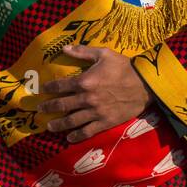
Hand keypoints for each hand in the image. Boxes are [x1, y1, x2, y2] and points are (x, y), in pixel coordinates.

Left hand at [37, 44, 153, 142]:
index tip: (41, 90)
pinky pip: (88, 131)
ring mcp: (95, 112)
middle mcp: (87, 98)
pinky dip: (77, 136)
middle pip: (62, 105)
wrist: (146, 85)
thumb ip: (83, 52)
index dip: (48, 88)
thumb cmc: (124, 67)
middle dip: (48, 107)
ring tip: (50, 127)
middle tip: (40, 110)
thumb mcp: (104, 54)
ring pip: (72, 121)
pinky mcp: (105, 122)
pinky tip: (69, 138)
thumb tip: (64, 48)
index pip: (60, 86)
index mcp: (84, 81)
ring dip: (59, 125)